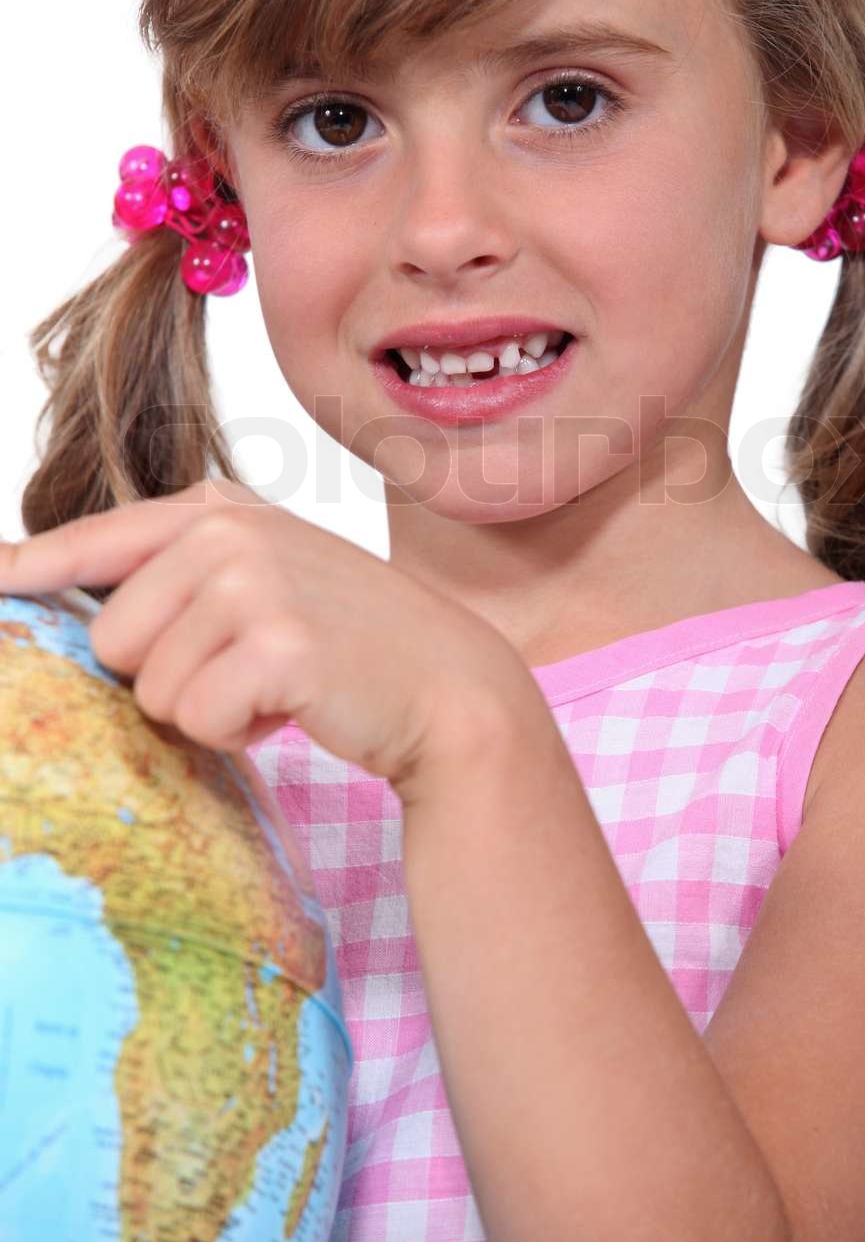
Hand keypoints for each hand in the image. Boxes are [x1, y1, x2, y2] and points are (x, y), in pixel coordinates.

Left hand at [0, 479, 534, 789]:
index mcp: (215, 509)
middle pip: (111, 638)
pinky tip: (290, 706)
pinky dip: (236, 732)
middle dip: (165, 674)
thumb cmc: (345, 638)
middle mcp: (227, 531)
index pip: (92, 541)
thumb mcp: (259, 579)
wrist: (445, 682)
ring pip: (150, 687)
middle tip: (244, 665)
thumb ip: (172, 573)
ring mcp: (254, 581)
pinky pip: (196, 718)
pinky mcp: (277, 642)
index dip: (30, 570)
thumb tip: (44, 587)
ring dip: (205, 707)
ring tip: (274, 684)